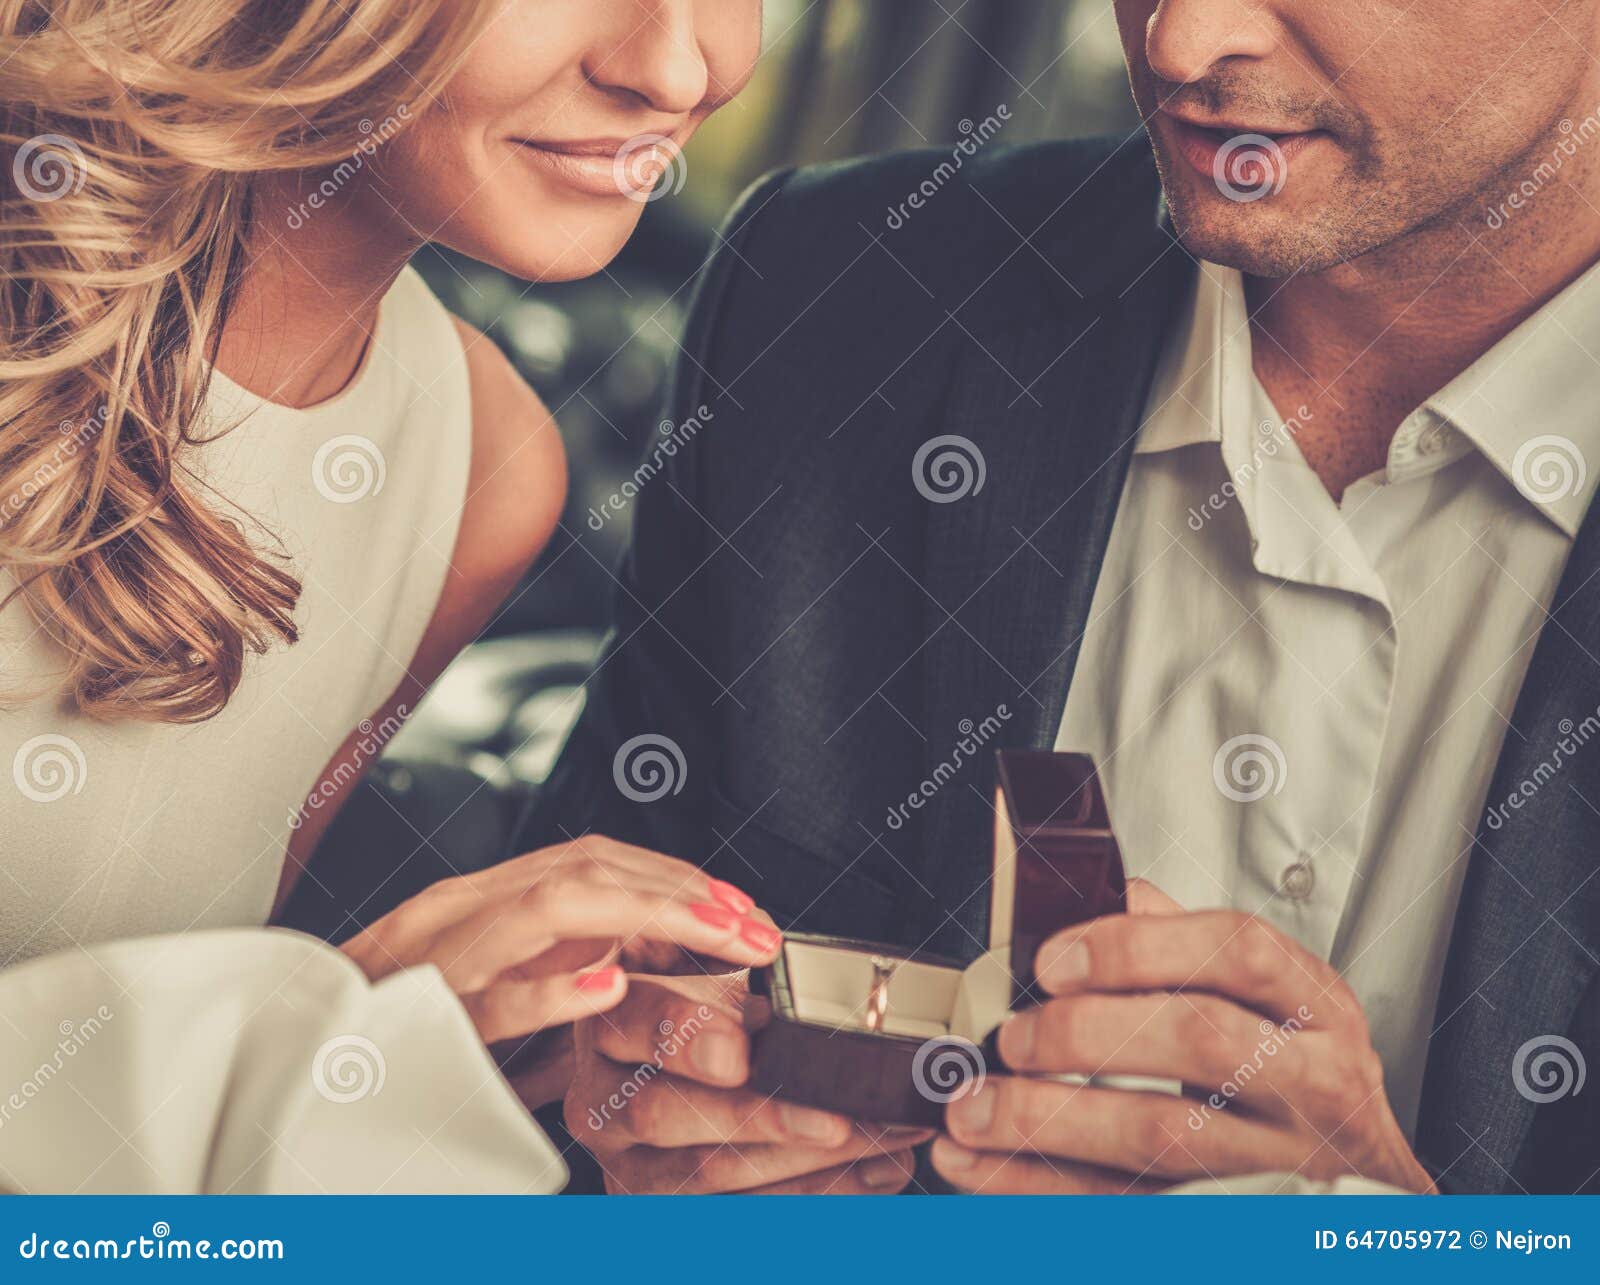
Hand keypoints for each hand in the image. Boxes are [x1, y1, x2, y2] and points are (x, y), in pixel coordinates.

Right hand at [339, 836, 781, 1043]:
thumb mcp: (483, 985)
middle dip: (684, 890)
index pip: (594, 859)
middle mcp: (460, 912)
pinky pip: (488, 998)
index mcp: (482, 900)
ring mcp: (438, 962)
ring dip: (648, 913)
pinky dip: (550, 989)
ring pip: (550, 907)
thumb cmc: (389, 1032)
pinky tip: (606, 982)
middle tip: (755, 925)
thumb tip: (641, 958)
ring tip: (717, 935)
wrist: (284, 1069)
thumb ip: (550, 963)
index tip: (741, 906)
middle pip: (587, 868)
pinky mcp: (420, 1024)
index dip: (675, 875)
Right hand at [565, 971, 930, 1192]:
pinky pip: (744, 1212)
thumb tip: (772, 944)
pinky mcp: (669, 1210)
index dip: (681, 1036)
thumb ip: (722, 948)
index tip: (741, 1051)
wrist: (662, 1076)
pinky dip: (822, 1194)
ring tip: (880, 1139)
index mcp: (605, 1027)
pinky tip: (880, 1171)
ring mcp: (631, 1165)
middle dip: (759, 1119)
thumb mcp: (693, 965)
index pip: (626, 1027)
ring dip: (806, 1163)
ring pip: (709, 1174)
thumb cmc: (686, 1012)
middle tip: (833, 1120)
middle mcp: (602, 1104)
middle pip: (664, 1115)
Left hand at [931, 880, 1434, 1193]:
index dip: (1138, 948)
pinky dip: (1042, 1189)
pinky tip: (982, 1171)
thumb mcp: (1285, 1004)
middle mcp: (1312, 1083)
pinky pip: (1130, 1207)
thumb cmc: (1311, 1086)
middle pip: (1199, 1041)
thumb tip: (1120, 895)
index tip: (1054, 959)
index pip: (1238, 952)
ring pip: (1164, 1138)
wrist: (1368, 1190)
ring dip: (1049, 1120)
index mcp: (1315, 1008)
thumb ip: (1200, 948)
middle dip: (1087, 1033)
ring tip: (973, 1107)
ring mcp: (1282, 1162)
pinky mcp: (1236, 1221)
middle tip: (1013, 1035)